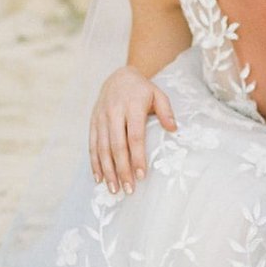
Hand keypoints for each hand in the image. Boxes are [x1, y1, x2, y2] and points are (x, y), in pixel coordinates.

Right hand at [89, 66, 176, 193]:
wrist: (118, 76)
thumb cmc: (142, 90)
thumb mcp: (158, 94)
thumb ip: (166, 111)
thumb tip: (173, 129)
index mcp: (132, 106)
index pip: (134, 136)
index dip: (137, 157)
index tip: (142, 175)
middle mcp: (114, 112)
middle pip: (117, 145)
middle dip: (122, 169)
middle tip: (128, 190)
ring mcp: (101, 118)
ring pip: (102, 148)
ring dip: (107, 170)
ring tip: (114, 189)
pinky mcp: (93, 122)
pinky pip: (92, 144)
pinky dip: (94, 162)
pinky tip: (99, 178)